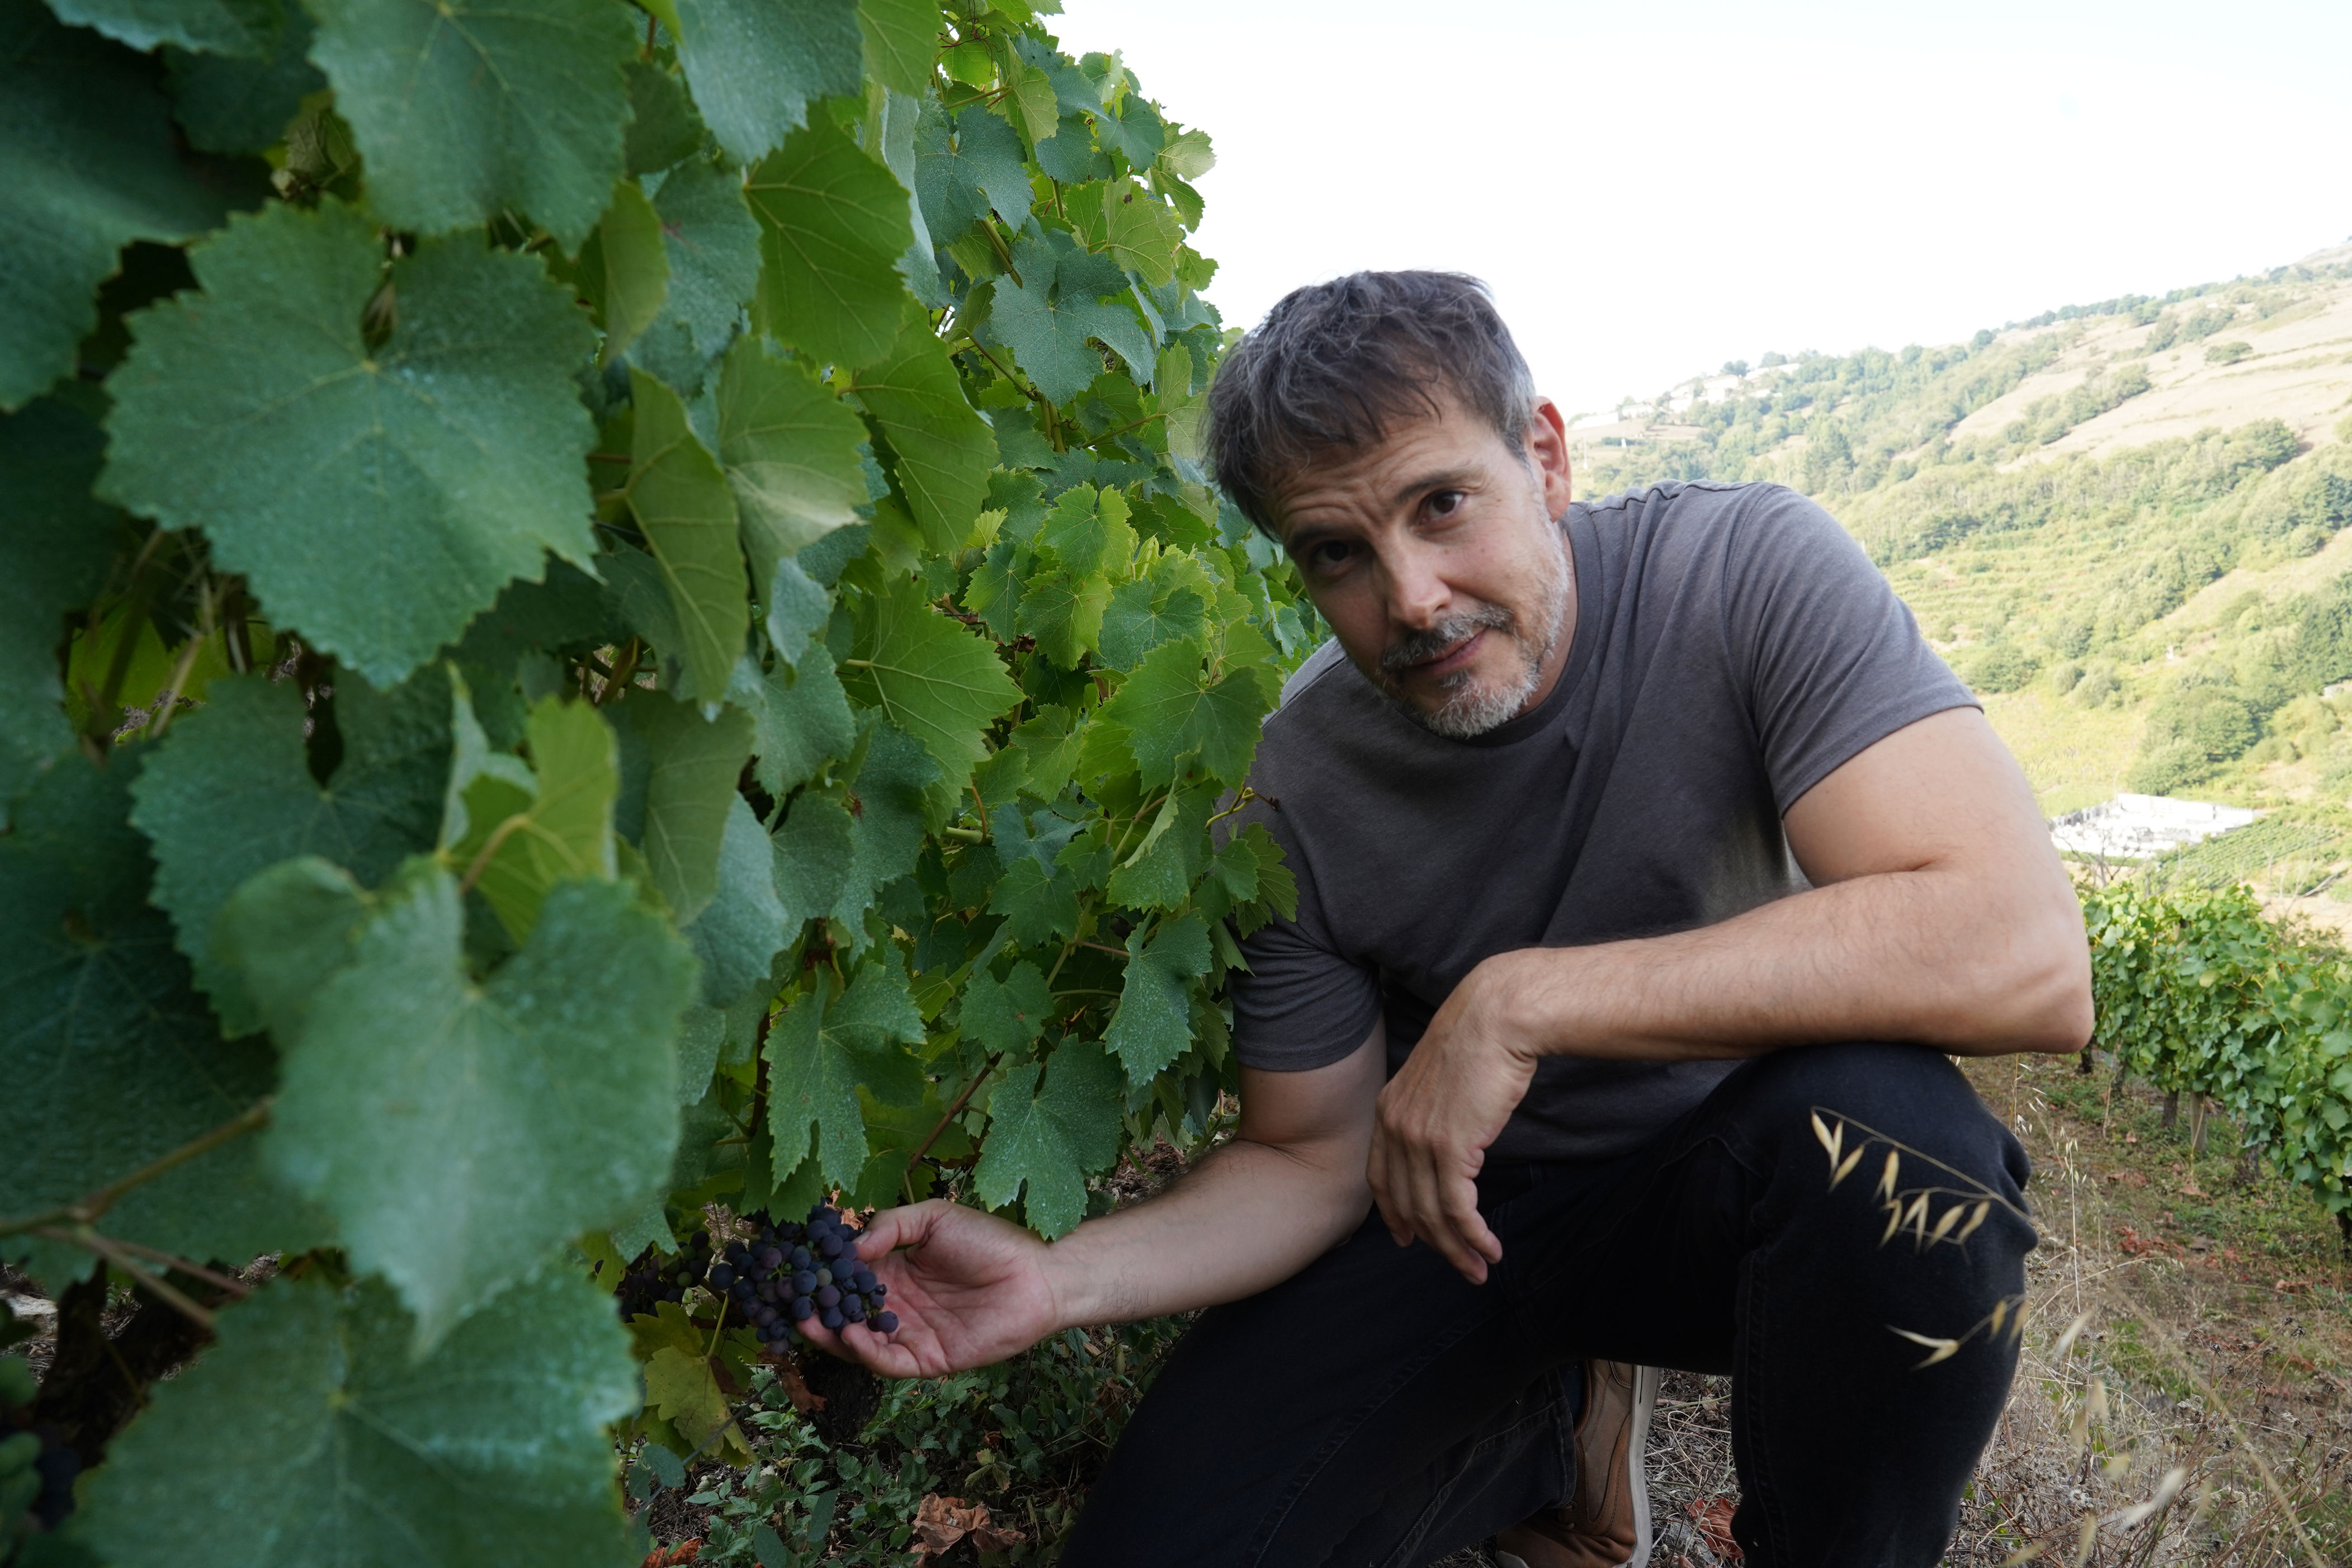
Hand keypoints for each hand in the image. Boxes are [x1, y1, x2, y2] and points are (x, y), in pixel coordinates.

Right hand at [800, 1199, 1063, 1377]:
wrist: (1037, 1275)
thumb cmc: (990, 1241)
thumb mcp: (934, 1219)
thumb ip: (890, 1226)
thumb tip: (849, 1246)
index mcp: (896, 1269)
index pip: (849, 1276)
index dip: (822, 1273)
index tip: (793, 1265)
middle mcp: (897, 1303)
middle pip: (846, 1312)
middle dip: (816, 1308)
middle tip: (788, 1300)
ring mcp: (910, 1333)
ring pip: (859, 1341)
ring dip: (831, 1333)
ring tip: (807, 1319)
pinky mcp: (927, 1359)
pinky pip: (888, 1361)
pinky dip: (865, 1351)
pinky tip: (849, 1334)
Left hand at [1365, 953, 1542, 1283]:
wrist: (1497, 1017)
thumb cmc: (1481, 1042)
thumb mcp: (1442, 1079)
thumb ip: (1434, 1112)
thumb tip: (1450, 1142)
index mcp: (1388, 1109)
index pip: (1381, 1177)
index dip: (1394, 1213)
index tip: (1406, 1237)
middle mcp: (1394, 1127)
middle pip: (1407, 1203)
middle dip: (1433, 1242)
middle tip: (1460, 1266)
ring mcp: (1418, 1139)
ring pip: (1432, 1213)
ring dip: (1457, 1249)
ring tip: (1479, 1268)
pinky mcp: (1449, 1147)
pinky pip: (1457, 1209)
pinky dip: (1473, 1236)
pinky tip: (1489, 1248)